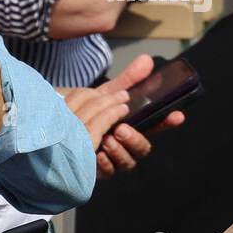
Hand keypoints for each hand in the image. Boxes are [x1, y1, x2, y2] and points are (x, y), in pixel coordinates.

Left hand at [60, 55, 184, 179]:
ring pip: (127, 162)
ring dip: (120, 151)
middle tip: (121, 129)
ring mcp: (111, 158)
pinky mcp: (95, 170)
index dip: (167, 122)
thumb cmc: (84, 111)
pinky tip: (97, 155)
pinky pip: (107, 173)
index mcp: (131, 126)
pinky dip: (104, 164)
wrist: (56, 126)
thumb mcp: (103, 95)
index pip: (155, 125)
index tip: (177, 115)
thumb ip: (125, 81)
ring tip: (107, 140)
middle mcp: (123, 144)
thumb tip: (146, 60)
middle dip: (136, 140)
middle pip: (142, 148)